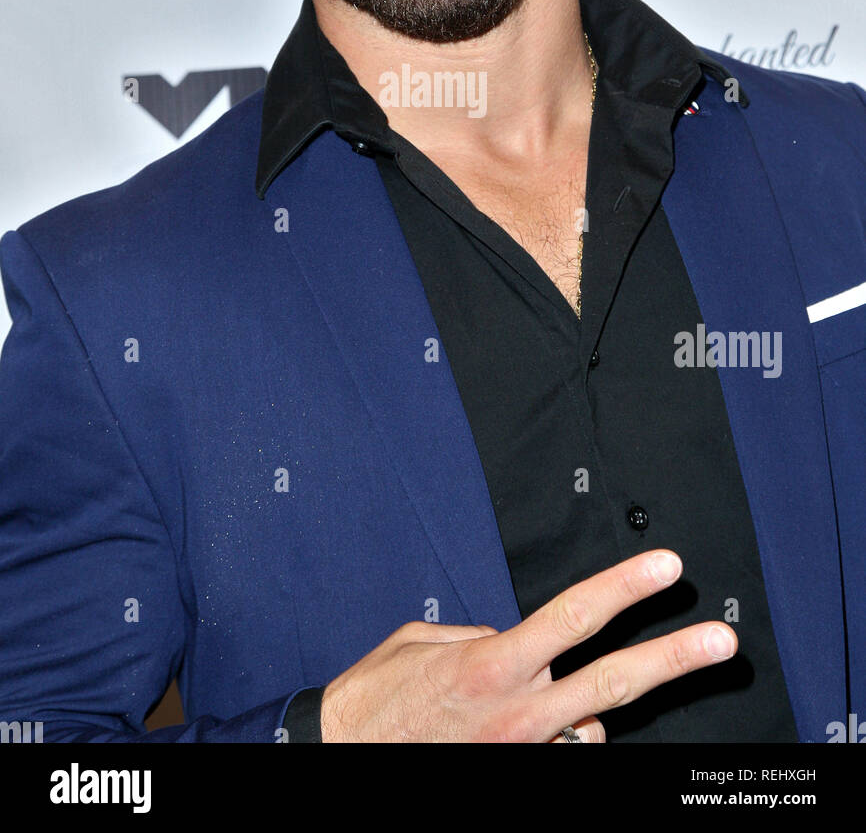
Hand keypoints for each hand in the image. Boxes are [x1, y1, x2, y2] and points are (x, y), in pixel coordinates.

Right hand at [319, 549, 736, 741]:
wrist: (344, 758)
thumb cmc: (376, 700)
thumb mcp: (424, 644)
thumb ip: (481, 636)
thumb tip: (516, 641)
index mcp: (492, 663)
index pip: (575, 615)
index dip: (625, 587)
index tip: (665, 567)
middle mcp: (518, 711)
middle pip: (613, 678)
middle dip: (675, 659)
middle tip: (721, 640)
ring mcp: (525, 751)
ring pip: (593, 723)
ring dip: (592, 707)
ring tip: (561, 695)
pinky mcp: (520, 775)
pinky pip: (565, 750)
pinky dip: (562, 734)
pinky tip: (536, 725)